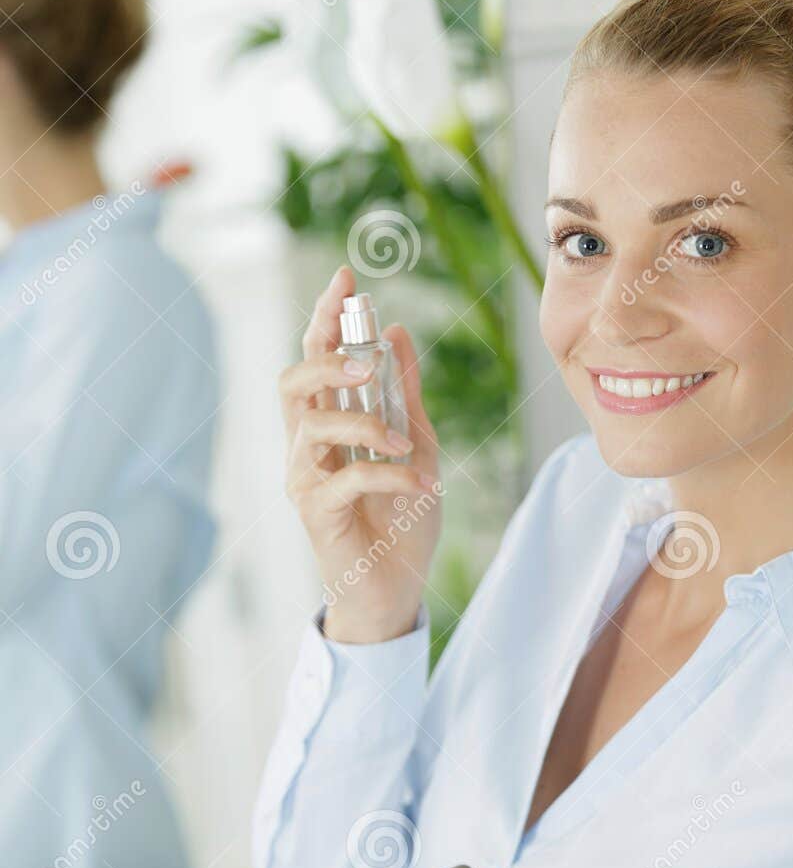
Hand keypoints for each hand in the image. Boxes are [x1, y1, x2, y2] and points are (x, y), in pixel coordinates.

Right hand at [279, 265, 442, 642]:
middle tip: (362, 355)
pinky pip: (349, 476)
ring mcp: (305, 477)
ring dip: (366, 423)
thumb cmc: (400, 521)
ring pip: (314, 423)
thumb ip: (404, 395)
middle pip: (294, 379)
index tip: (347, 277)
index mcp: (329, 423)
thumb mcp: (417, 446)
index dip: (326, 315)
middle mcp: (307, 445)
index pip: (317, 356)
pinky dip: (390, 475)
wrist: (396, 590)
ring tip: (406, 443)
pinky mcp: (316, 511)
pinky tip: (423, 486)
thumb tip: (397, 332)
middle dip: (324, 355)